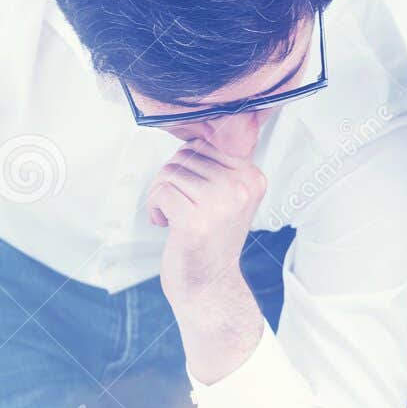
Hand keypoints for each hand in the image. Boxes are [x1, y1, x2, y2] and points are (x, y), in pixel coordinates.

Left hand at [149, 141, 266, 317]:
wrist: (209, 286)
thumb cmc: (210, 238)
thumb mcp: (227, 196)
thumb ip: (217, 162)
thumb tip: (194, 121)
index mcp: (252, 176)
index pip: (204, 144)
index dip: (188, 166)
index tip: (195, 194)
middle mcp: (241, 187)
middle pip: (183, 156)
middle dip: (171, 180)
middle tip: (182, 208)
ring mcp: (220, 204)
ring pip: (168, 173)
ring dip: (161, 196)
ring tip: (175, 218)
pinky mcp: (195, 220)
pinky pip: (160, 192)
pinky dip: (155, 208)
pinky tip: (167, 225)